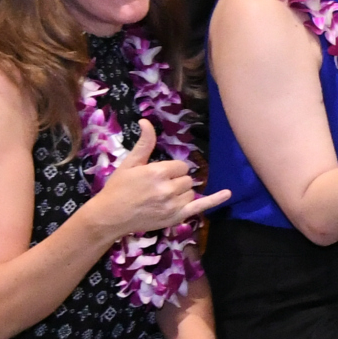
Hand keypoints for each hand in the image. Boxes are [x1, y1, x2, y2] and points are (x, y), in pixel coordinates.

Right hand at [88, 120, 230, 237]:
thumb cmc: (118, 188)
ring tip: (162, 198)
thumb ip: (144, 144)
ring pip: (191, 192)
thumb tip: (146, 121)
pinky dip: (215, 200)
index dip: (171, 170)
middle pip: (187, 179)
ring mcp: (173, 204)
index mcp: (157, 172)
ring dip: (181, 193)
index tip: (158, 176)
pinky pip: (200, 206)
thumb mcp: (130, 163)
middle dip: (175, 181)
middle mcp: (168, 188)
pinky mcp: (176, 217)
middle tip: (157, 188)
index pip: (181, 166)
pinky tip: (227, 193)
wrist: (110, 215)